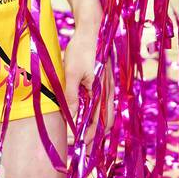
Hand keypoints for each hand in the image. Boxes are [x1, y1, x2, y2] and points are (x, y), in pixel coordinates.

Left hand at [63, 23, 98, 137]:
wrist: (92, 29)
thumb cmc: (81, 49)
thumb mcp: (71, 73)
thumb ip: (71, 97)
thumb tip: (70, 118)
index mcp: (102, 92)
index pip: (98, 122)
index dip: (89, 136)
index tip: (79, 146)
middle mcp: (108, 91)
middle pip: (106, 121)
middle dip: (96, 136)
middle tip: (84, 148)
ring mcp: (108, 86)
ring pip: (106, 113)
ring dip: (97, 126)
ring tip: (87, 136)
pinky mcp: (104, 81)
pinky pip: (104, 103)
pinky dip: (98, 114)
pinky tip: (89, 115)